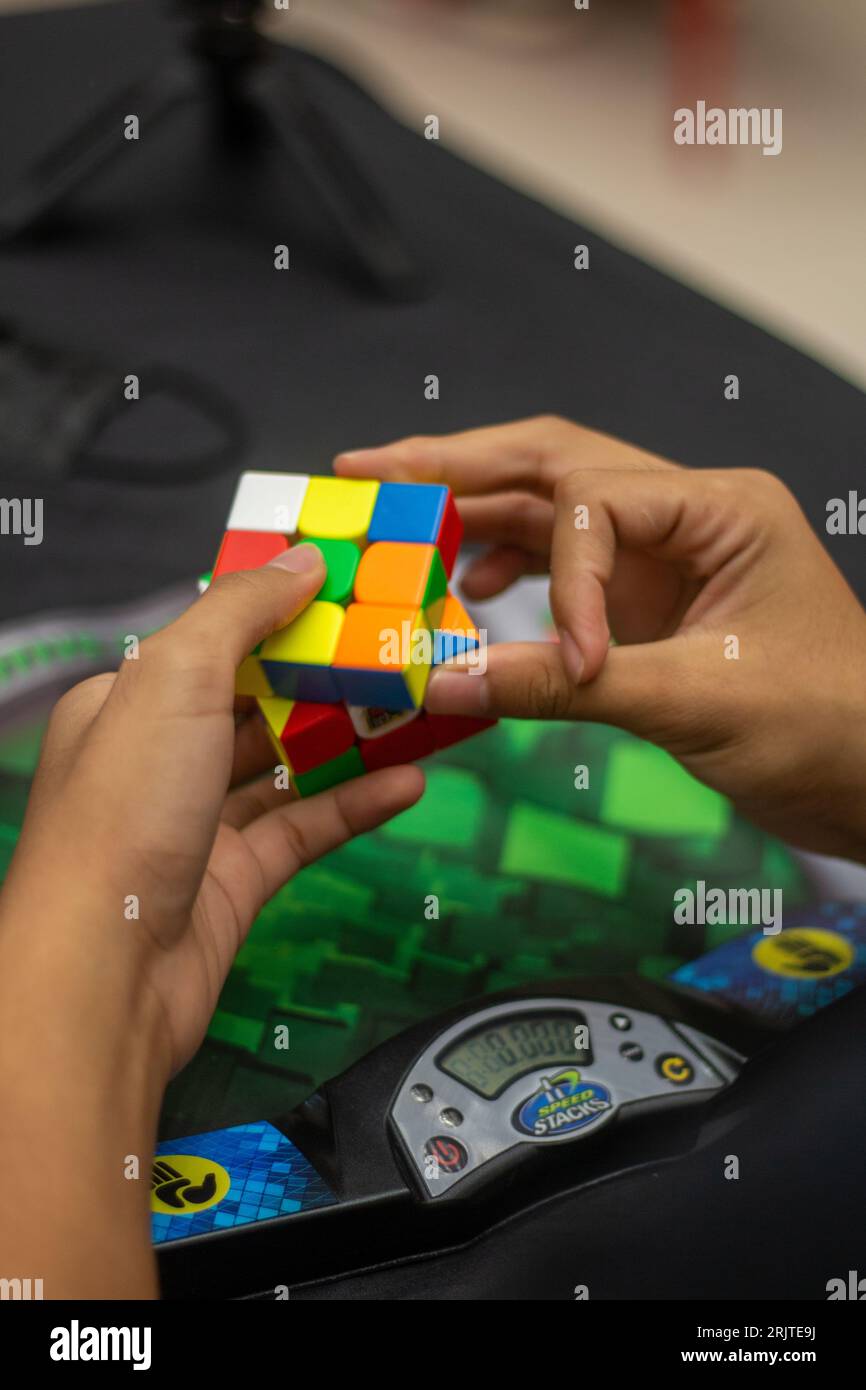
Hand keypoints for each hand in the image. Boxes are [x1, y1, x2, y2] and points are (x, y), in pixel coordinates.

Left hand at [0, 544, 423, 1078]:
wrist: (104, 974)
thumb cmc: (119, 819)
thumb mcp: (175, 680)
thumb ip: (242, 613)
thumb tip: (303, 559)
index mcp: (128, 701)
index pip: (215, 639)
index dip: (283, 610)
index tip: (352, 587)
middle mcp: (159, 758)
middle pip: (258, 700)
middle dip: (328, 676)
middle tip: (401, 648)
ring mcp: (197, 822)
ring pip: (288, 765)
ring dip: (351, 739)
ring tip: (420, 709)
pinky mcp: (234, 879)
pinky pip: (306, 828)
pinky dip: (356, 804)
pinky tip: (408, 785)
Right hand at [336, 417, 865, 861]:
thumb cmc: (826, 727)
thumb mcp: (695, 700)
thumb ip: (564, 688)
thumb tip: (445, 681)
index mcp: (718, 507)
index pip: (596, 503)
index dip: (561, 580)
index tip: (574, 664)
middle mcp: (688, 514)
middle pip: (556, 465)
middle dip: (460, 466)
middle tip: (371, 467)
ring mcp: (668, 557)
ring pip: (554, 510)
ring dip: (475, 512)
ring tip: (398, 515)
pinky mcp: (652, 603)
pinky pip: (567, 567)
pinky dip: (513, 570)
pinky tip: (472, 588)